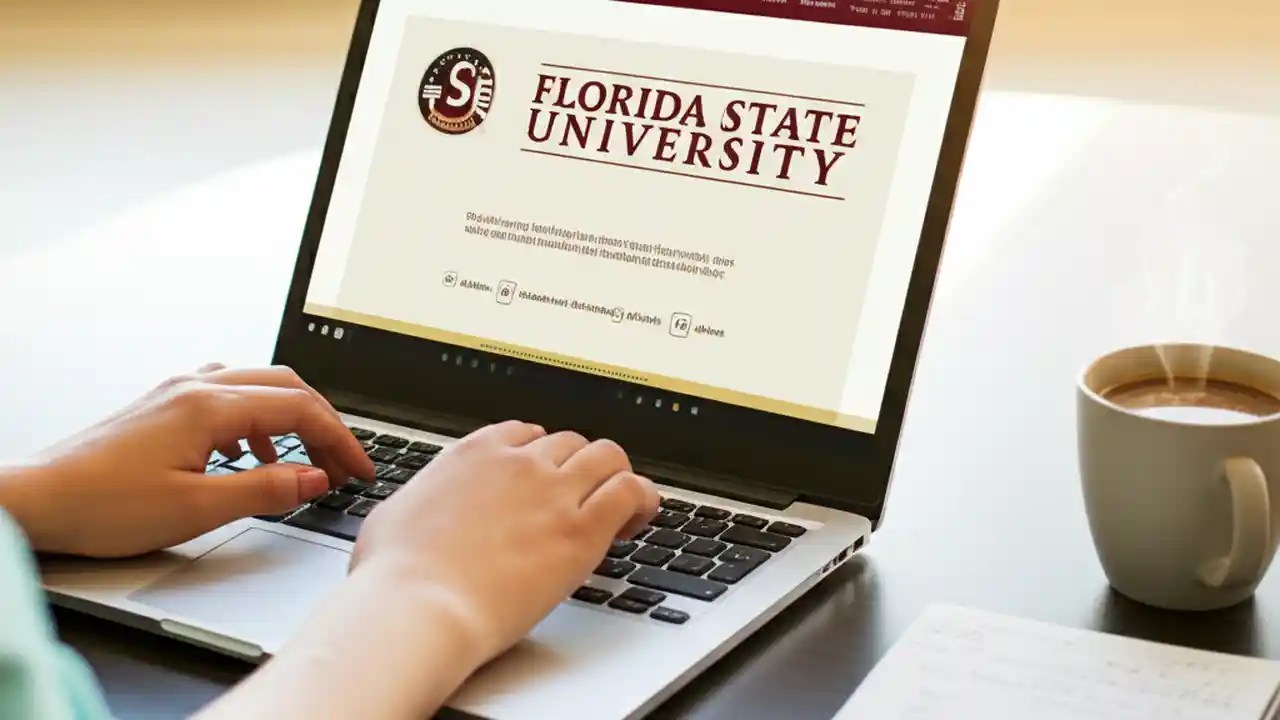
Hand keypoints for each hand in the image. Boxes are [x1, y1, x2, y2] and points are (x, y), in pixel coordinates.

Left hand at [0, 364, 372, 556]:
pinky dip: (257, 423)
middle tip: (342, 464)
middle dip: (323, 424)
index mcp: (209, 407)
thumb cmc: (102, 506)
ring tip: (305, 463)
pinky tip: (253, 457)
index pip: (299, 409)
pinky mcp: (162, 407)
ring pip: (258, 387)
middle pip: (286, 387)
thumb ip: (265, 490)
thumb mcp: (196, 509)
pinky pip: (228, 398)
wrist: (37, 501)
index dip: (339, 440)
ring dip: (291, 420)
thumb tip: (314, 478)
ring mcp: (176, 392)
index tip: (359, 469)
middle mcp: (195, 388)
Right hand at [351, 421, 658, 661]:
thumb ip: (422, 500)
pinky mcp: (581, 528)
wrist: (418, 607)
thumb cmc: (395, 575)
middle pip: (569, 443)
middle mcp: (518, 463)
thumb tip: (416, 508)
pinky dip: (642, 498)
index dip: (541, 458)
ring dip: (614, 476)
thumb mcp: (396, 515)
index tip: (545, 481)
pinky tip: (640, 516)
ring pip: (607, 456)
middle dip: (578, 469)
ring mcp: (553, 491)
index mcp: (473, 454)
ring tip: (619, 505)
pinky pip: (630, 491)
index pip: (525, 434)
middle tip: (582, 500)